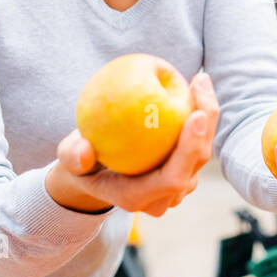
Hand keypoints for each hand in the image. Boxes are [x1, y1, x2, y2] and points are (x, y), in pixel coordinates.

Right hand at [46, 72, 219, 217]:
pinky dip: (203, 113)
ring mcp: (178, 185)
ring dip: (208, 114)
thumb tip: (83, 151)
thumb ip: (72, 156)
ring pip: (203, 150)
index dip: (188, 150)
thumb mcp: (69, 158)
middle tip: (200, 84)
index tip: (195, 115)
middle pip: (196, 162)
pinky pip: (200, 140)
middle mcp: (164, 196)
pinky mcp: (185, 169)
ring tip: (200, 79)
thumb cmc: (81, 162)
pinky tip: (198, 84)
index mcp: (137, 197)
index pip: (173, 178)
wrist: (95, 171)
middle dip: (206, 123)